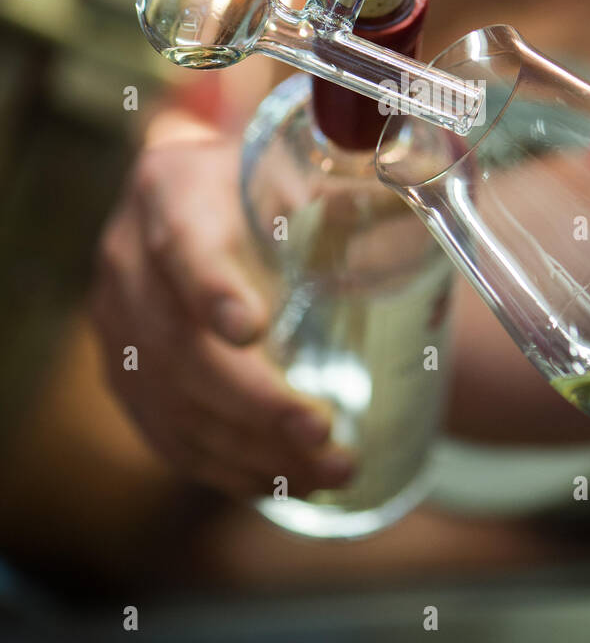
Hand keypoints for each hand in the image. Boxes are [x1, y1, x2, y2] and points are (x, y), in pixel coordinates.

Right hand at [91, 133, 354, 499]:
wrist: (192, 201)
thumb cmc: (259, 180)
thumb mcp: (294, 161)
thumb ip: (346, 181)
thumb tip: (418, 203)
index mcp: (170, 191)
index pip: (182, 245)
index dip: (212, 290)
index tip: (255, 330)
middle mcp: (128, 259)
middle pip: (177, 346)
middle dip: (254, 400)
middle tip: (322, 431)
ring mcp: (118, 324)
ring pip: (173, 405)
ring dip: (254, 450)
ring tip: (333, 470)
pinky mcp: (125, 377)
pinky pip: (169, 436)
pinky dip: (231, 467)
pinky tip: (288, 481)